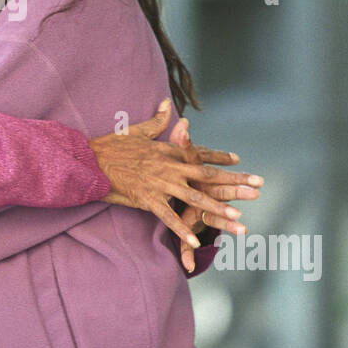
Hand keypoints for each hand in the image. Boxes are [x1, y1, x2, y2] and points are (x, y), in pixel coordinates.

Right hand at [91, 100, 262, 262]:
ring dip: (217, 208)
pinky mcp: (146, 199)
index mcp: (167, 151)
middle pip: (207, 176)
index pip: (199, 154)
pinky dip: (182, 230)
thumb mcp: (137, 129)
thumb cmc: (111, 146)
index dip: (220, 157)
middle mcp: (168, 166)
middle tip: (257, 188)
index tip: (239, 160)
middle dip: (234, 183)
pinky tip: (196, 242)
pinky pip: (168, 217)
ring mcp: (159, 183)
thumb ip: (157, 120)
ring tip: (237, 217)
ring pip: (194, 197)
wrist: (90, 161)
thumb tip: (168, 104)